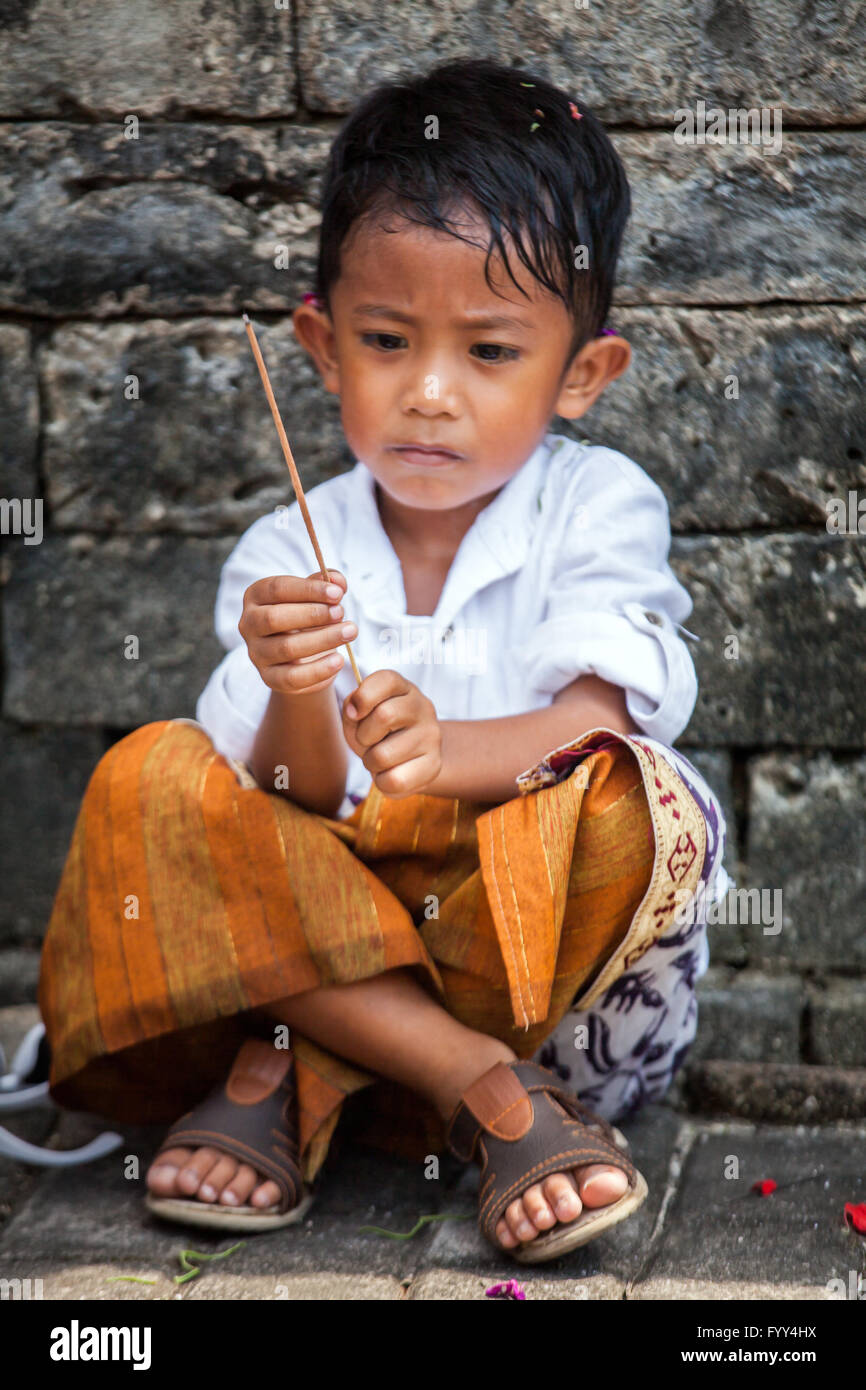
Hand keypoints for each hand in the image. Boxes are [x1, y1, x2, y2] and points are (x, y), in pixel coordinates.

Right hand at [238, 568, 355, 695]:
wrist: (303, 656)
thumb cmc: (307, 618)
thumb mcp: (316, 597)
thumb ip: (327, 584)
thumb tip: (337, 581)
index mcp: (256, 596)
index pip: (277, 589)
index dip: (308, 590)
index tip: (337, 593)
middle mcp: (249, 624)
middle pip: (274, 618)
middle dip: (312, 614)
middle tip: (341, 612)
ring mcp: (256, 653)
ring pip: (286, 648)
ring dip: (322, 639)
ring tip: (350, 631)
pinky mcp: (269, 678)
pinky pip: (292, 677)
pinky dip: (318, 669)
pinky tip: (339, 660)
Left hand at [341, 669, 441, 797]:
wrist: (411, 759)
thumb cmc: (379, 733)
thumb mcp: (360, 714)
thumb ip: (352, 706)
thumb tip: (354, 711)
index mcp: (403, 688)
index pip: (386, 680)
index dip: (363, 697)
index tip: (354, 713)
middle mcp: (423, 707)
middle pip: (384, 716)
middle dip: (363, 736)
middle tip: (367, 741)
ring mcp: (431, 736)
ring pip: (384, 755)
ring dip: (370, 762)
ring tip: (379, 758)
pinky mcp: (434, 765)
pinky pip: (395, 780)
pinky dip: (382, 781)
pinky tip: (389, 773)